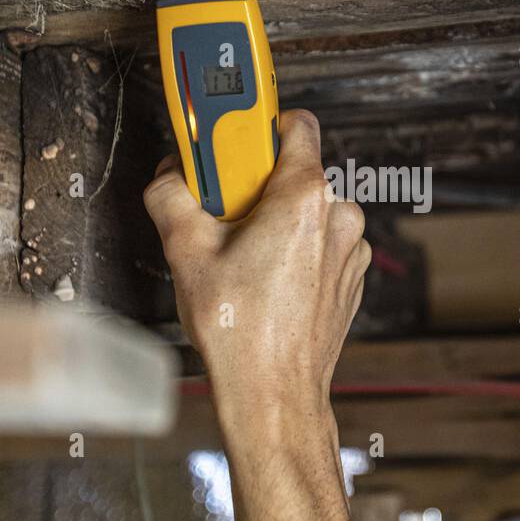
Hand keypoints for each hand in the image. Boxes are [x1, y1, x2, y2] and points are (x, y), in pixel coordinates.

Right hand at [143, 109, 369, 436]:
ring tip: (239, 258)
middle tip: (221, 215)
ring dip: (275, 222)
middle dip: (256, 186)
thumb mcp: (187, 255)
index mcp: (305, 198)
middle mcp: (339, 217)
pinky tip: (265, 282)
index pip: (296, 124)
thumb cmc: (242, 334)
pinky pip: (321, 243)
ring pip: (309, 212)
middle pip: (295, 173)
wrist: (275, 396)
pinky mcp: (352, 277)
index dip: (260, 125)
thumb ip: (172, 199)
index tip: (232, 137)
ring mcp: (352, 249)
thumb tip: (167, 178)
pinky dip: (295, 250)